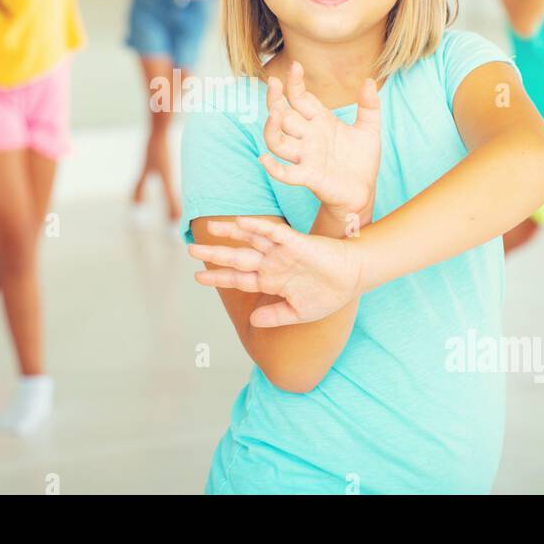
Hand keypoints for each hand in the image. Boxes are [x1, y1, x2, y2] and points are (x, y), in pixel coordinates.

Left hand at [189, 217, 365, 326]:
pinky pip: (273, 232)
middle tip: (188, 248)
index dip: (218, 277)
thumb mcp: (299, 312)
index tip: (198, 277)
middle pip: (237, 257)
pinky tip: (241, 222)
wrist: (354, 279)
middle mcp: (272, 264)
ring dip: (230, 233)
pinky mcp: (296, 242)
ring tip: (208, 226)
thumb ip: (276, 315)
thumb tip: (254, 322)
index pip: (238, 278)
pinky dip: (258, 227)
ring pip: (250, 239)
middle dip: (214, 253)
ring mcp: (282, 251)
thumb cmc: (329, 294)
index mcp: (272, 281)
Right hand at [259, 61, 379, 219]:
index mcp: (319, 121)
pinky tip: (265, 160)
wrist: (364, 191)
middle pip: (283, 116)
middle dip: (275, 100)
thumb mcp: (369, 129)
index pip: (300, 98)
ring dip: (272, 129)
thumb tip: (370, 81)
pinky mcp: (309, 176)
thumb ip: (369, 105)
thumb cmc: (362, 160)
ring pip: (278, 141)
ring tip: (274, 114)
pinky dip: (274, 168)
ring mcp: (306, 156)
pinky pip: (286, 173)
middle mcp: (308, 137)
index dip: (295, 83)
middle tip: (273, 84)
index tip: (295, 66)